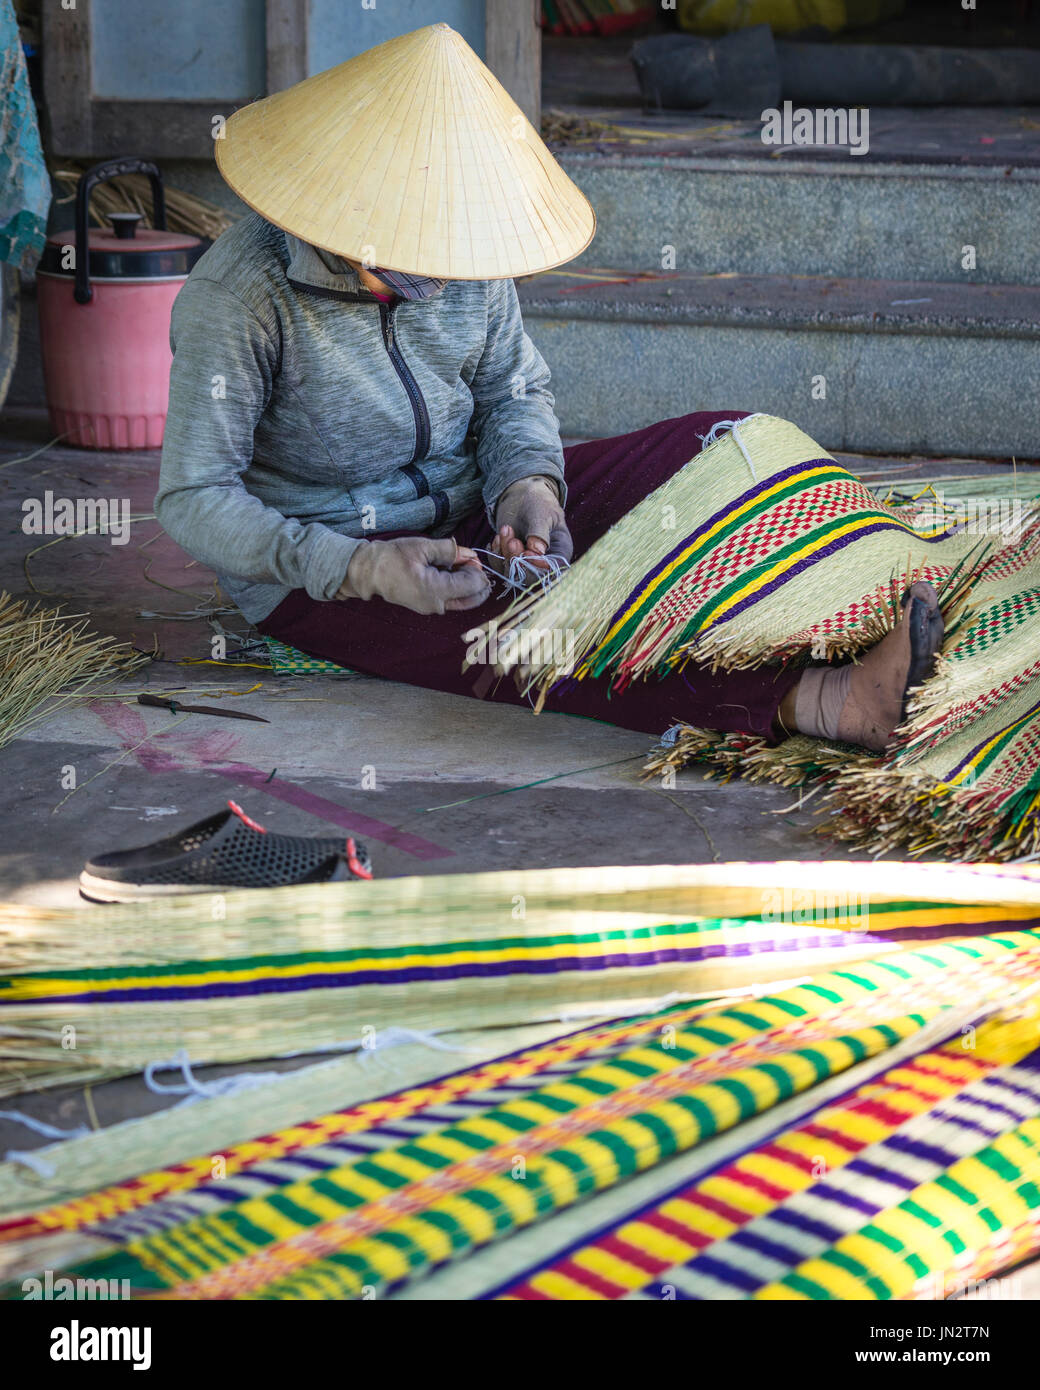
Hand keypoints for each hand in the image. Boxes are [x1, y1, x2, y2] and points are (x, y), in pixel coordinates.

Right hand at [336, 537, 489, 614]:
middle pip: (472, 599)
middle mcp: (437, 605)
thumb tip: (470, 554)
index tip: (471, 556)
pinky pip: (450, 600)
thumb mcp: (423, 547)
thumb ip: (450, 551)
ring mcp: (431, 609)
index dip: (477, 569)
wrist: (369, 572)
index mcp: (436, 591)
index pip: (473, 585)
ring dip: (468, 585)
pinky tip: (450, 573)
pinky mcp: (427, 606)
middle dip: (477, 581)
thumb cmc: (392, 558)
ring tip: (460, 566)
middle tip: (470, 562)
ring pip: (463, 601)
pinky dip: (457, 588)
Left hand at [491, 476, 572, 572]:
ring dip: (505, 554)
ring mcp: (526, 562)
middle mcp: (545, 561)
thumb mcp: (542, 513)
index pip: (553, 569)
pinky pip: (500, 566)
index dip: (539, 566)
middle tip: (513, 540)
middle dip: (518, 560)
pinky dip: (496, 554)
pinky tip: (499, 537)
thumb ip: (540, 532)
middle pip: (531, 575)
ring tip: (506, 530)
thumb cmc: (538, 502)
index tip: (526, 552)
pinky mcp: (511, 560)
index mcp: (560, 551)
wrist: (522, 496)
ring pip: (513, 572)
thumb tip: (537, 550)